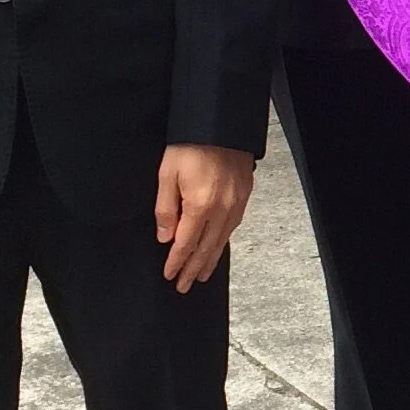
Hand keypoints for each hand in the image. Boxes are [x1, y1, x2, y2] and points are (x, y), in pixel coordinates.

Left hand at [155, 145, 255, 287]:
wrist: (220, 123)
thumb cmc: (191, 144)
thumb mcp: (167, 174)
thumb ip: (165, 208)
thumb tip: (165, 236)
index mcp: (200, 206)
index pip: (185, 244)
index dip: (177, 262)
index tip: (170, 275)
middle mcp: (221, 209)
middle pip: (206, 248)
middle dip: (194, 269)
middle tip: (184, 285)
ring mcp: (236, 203)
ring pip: (222, 240)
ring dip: (210, 259)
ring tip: (202, 273)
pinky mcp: (244, 195)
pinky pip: (233, 226)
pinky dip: (223, 241)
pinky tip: (218, 245)